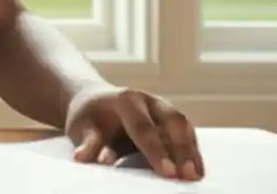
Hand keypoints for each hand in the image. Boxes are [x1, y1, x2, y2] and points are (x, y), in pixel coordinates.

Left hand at [66, 85, 204, 180]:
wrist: (95, 100)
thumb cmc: (89, 117)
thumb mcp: (80, 126)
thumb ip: (87, 142)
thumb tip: (84, 158)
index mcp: (126, 99)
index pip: (143, 126)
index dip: (156, 150)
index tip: (167, 172)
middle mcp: (149, 100)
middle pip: (173, 121)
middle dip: (182, 149)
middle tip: (189, 175)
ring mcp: (162, 108)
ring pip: (184, 127)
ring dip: (192, 152)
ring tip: (197, 177)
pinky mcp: (170, 120)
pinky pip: (186, 134)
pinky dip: (192, 152)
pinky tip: (196, 171)